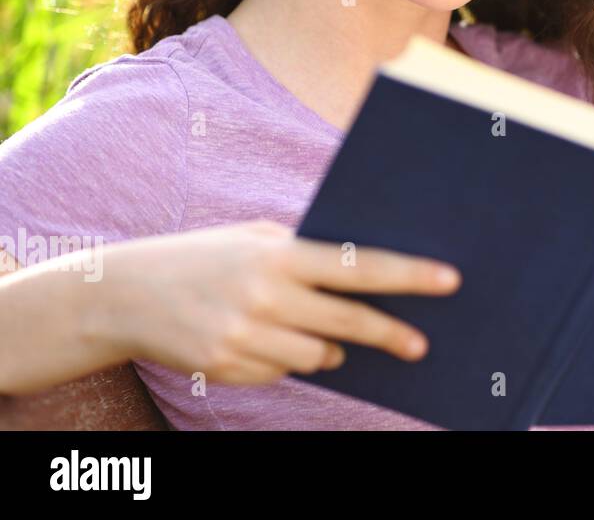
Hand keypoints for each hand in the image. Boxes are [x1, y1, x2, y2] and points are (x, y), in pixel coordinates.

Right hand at [96, 220, 460, 384]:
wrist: (125, 293)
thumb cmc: (205, 256)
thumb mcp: (255, 237)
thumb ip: (306, 249)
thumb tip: (365, 269)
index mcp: (279, 255)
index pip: (359, 266)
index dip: (409, 275)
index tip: (450, 280)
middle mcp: (266, 297)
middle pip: (349, 322)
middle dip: (392, 334)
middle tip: (421, 345)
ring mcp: (246, 337)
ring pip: (318, 356)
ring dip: (329, 348)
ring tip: (311, 329)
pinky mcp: (228, 368)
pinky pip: (282, 372)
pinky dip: (285, 359)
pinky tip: (262, 338)